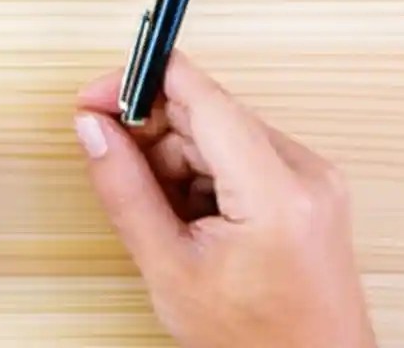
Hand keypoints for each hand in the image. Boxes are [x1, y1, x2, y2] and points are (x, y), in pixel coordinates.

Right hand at [75, 53, 376, 347]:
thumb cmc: (254, 340)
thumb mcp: (168, 268)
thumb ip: (124, 189)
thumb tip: (93, 129)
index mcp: (276, 193)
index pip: (203, 96)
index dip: (141, 81)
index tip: (97, 94)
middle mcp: (305, 173)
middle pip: (206, 113)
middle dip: (150, 131)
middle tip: (111, 160)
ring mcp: (310, 178)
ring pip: (217, 133)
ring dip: (172, 157)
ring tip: (160, 213)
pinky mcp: (305, 187)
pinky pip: (237, 154)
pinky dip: (199, 173)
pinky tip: (187, 214)